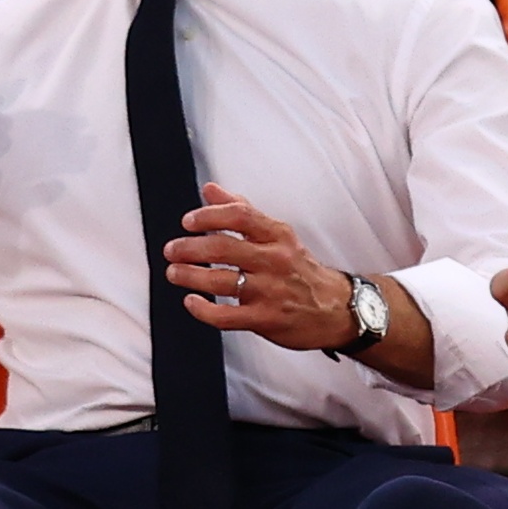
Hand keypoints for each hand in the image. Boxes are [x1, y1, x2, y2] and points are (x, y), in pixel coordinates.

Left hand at [163, 182, 356, 349]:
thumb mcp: (278, 235)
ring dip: (189, 275)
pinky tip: (191, 302)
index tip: (188, 222)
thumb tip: (210, 190)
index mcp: (278, 236)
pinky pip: (225, 316)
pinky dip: (203, 309)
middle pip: (223, 247)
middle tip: (172, 250)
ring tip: (173, 272)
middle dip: (189, 248)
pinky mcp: (265, 319)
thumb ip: (242, 211)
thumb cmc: (300, 269)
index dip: (209, 216)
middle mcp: (274, 260)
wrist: (335, 309)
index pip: (240, 216)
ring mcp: (270, 291)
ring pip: (220, 281)